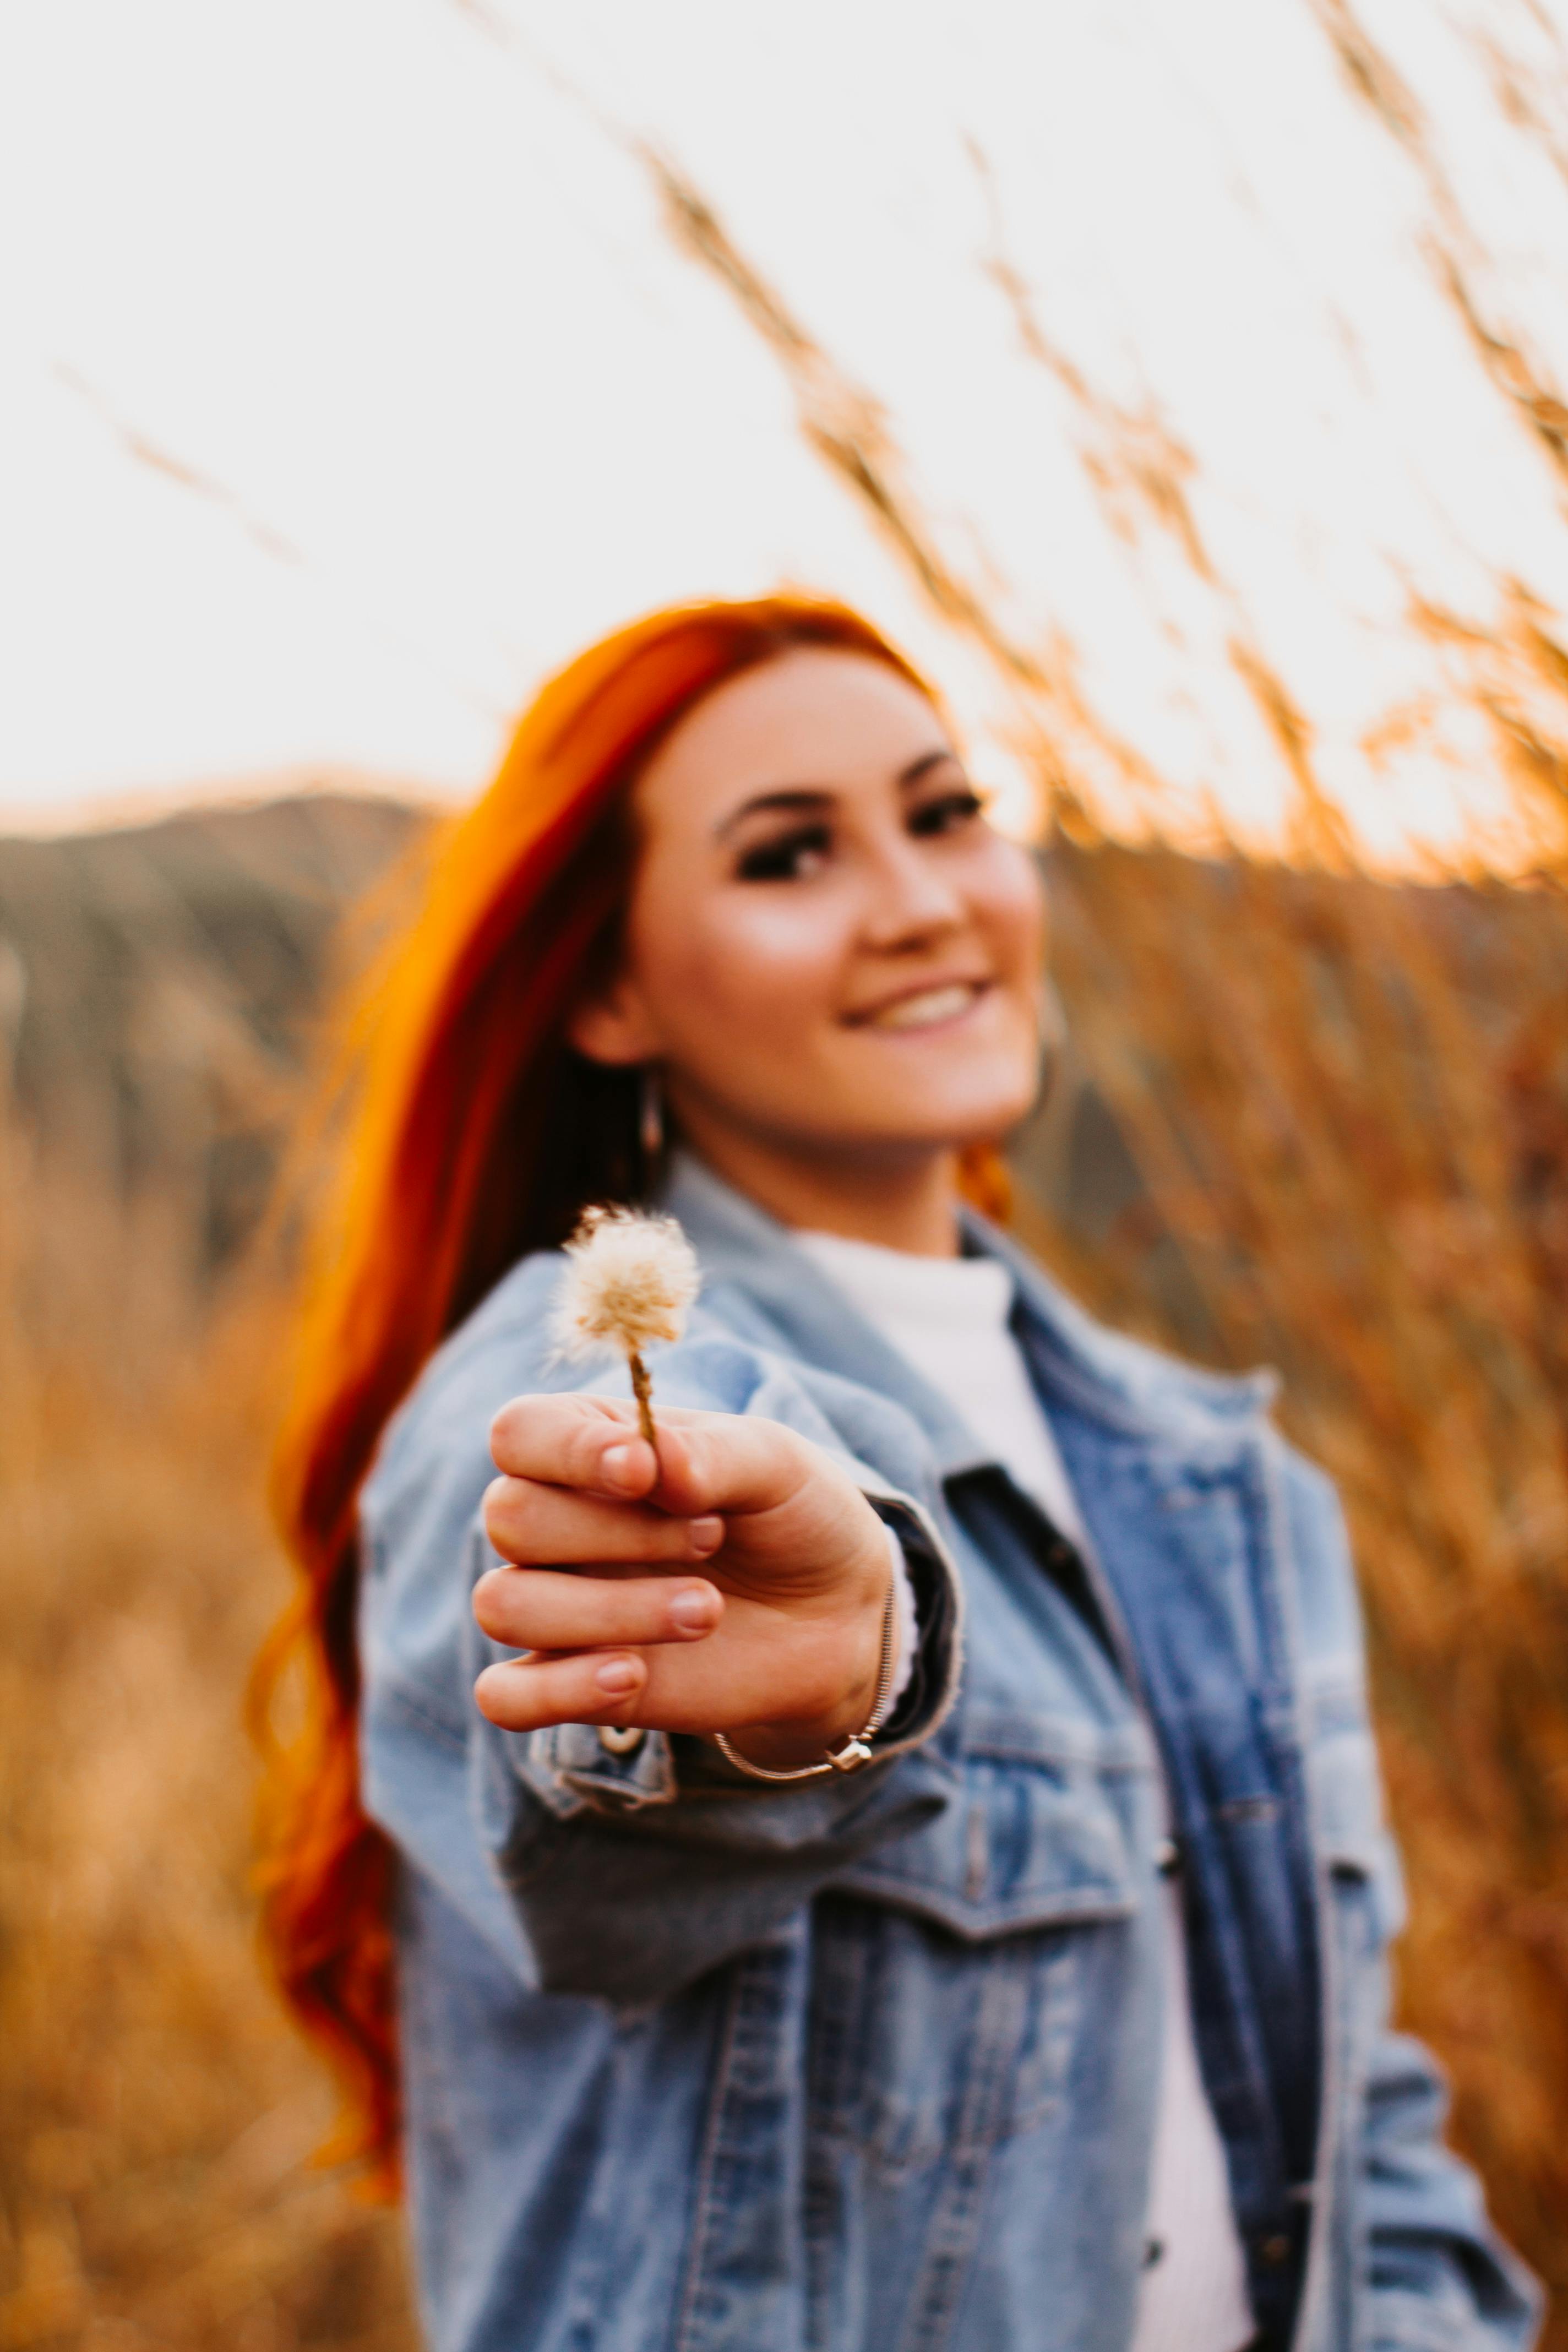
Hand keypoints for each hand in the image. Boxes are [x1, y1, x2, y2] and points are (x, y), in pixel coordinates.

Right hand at [472, 1394, 896, 1767]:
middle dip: (614, 1531)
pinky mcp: (571, 1683)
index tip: (642, 1470)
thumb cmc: (792, 1518)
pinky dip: (556, 1690)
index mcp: (590, 1447)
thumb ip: (712, 1455)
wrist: (836, 1616)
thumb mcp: (775, 1466)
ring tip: (706, 1612)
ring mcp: (557, 1605)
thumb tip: (652, 1460)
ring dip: (608, 1611)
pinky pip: (505, 1697)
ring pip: (504, 1605)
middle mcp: (556, 1522)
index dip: (565, 1450)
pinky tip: (632, 1676)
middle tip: (711, 1538)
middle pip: (510, 1516)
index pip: (520, 1432)